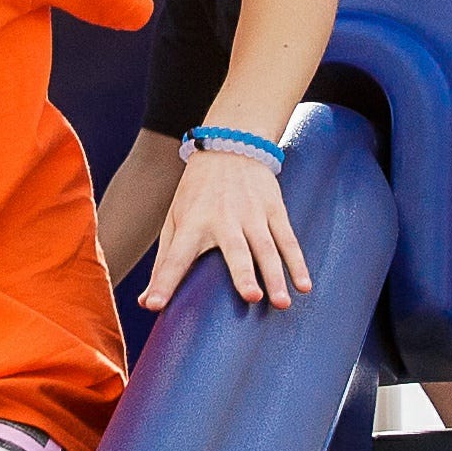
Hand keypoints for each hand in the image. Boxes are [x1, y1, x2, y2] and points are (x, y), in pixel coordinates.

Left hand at [140, 140, 311, 315]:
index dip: (164, 281)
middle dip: (243, 273)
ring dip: (276, 275)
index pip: (175, 257)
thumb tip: (146, 303)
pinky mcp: (274, 209)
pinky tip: (304, 286)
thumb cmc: (196, 194)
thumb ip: (163, 263)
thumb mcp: (174, 221)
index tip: (156, 304)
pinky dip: (297, 263)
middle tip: (251, 297)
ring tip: (281, 303)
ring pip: (267, 248)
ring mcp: (252, 213)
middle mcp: (223, 218)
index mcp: (191, 223)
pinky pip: (288, 240)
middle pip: (235, 250)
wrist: (229, 146)